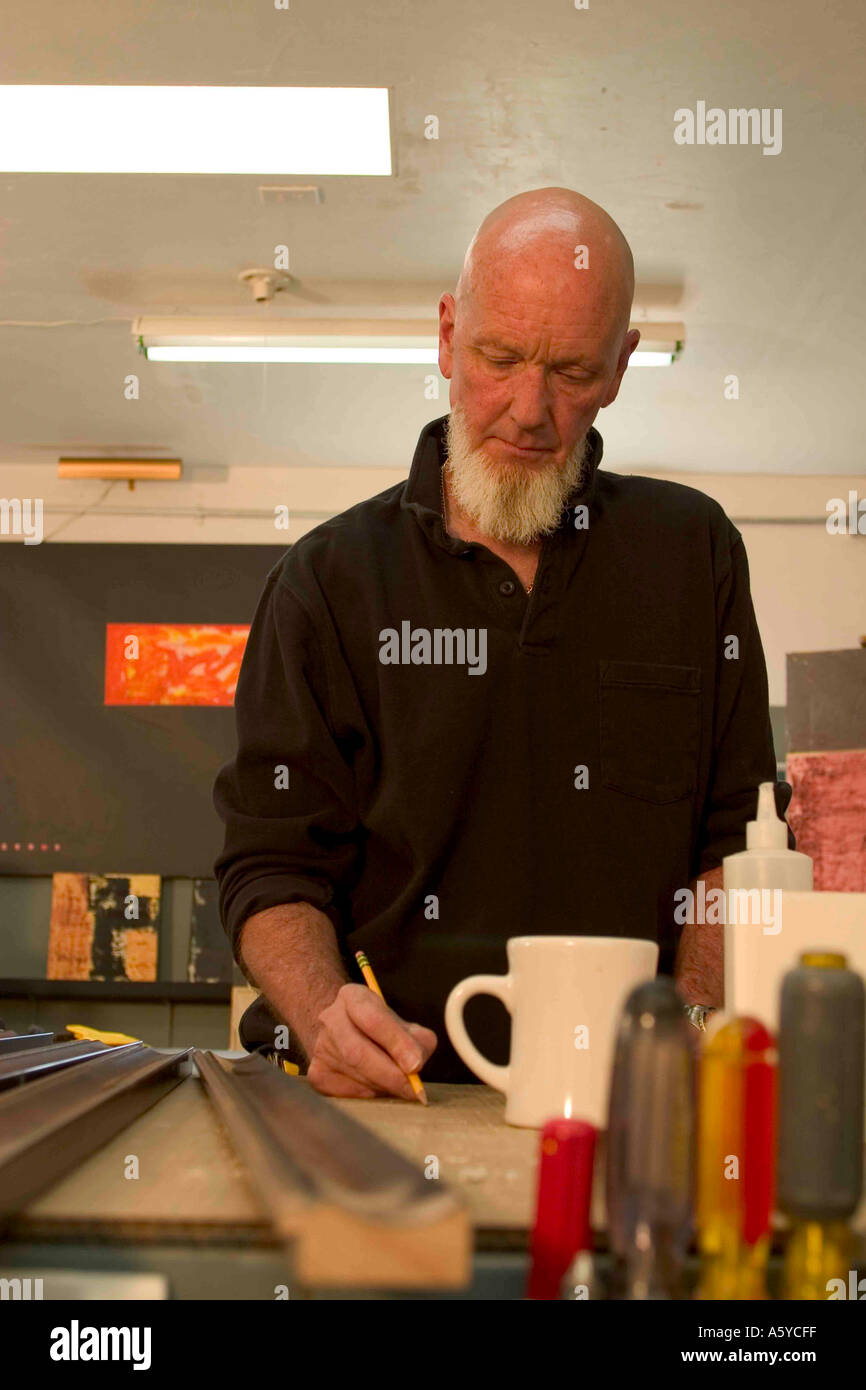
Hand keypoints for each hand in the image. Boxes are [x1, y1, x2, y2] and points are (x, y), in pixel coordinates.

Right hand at [306, 983, 436, 1098]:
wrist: (346, 1035)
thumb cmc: (382, 1031)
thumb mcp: (403, 1025)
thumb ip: (417, 1041)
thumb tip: (415, 1064)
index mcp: (352, 997)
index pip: (373, 1020)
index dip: (396, 1044)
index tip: (416, 1065)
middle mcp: (330, 1018)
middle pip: (358, 1052)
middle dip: (390, 1075)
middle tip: (413, 1090)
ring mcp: (320, 1047)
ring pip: (355, 1076)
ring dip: (383, 1087)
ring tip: (397, 1084)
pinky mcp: (317, 1073)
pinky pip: (348, 1093)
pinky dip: (370, 1095)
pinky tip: (377, 1086)